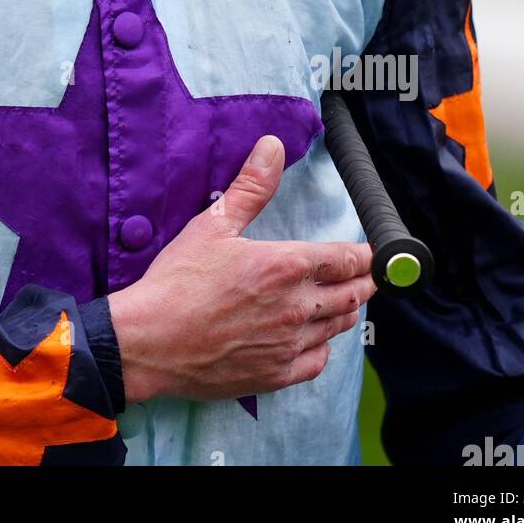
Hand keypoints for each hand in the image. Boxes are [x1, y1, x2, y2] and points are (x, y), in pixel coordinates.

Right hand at [107, 134, 375, 404]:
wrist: (150, 342)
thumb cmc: (178, 281)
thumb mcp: (214, 224)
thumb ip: (251, 187)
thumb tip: (272, 148)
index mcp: (285, 266)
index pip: (345, 259)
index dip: (365, 255)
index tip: (373, 252)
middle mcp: (296, 307)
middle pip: (352, 294)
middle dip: (365, 282)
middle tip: (370, 275)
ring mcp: (288, 344)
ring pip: (339, 327)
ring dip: (348, 311)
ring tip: (346, 301)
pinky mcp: (276, 375)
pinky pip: (318, 361)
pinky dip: (324, 347)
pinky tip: (317, 339)